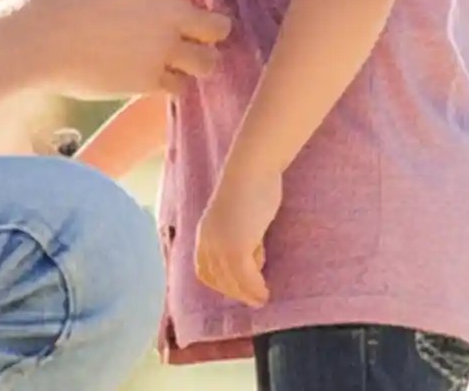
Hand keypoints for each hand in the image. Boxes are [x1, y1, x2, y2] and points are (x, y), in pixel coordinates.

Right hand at [24, 0, 233, 97]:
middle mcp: (169, 13)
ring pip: (210, 61)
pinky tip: (154, 74)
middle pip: (222, 25)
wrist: (36, 40)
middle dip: (212, 28)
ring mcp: (161, 50)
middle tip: (194, 30)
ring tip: (180, 58)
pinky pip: (181, 87)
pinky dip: (172, 83)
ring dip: (198, 60)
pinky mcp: (147, 81)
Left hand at [194, 167, 281, 306]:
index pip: (204, 270)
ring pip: (232, 280)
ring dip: (247, 293)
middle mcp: (207, 241)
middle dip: (235, 292)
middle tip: (254, 299)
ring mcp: (220, 245)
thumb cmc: (251, 186)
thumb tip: (252, 253)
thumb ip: (239, 234)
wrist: (252, 168)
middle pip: (218, 278)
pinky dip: (254, 287)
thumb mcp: (238, 216)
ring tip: (261, 299)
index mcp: (204, 233)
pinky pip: (245, 276)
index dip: (220, 283)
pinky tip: (264, 292)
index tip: (237, 289)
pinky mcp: (236, 246)